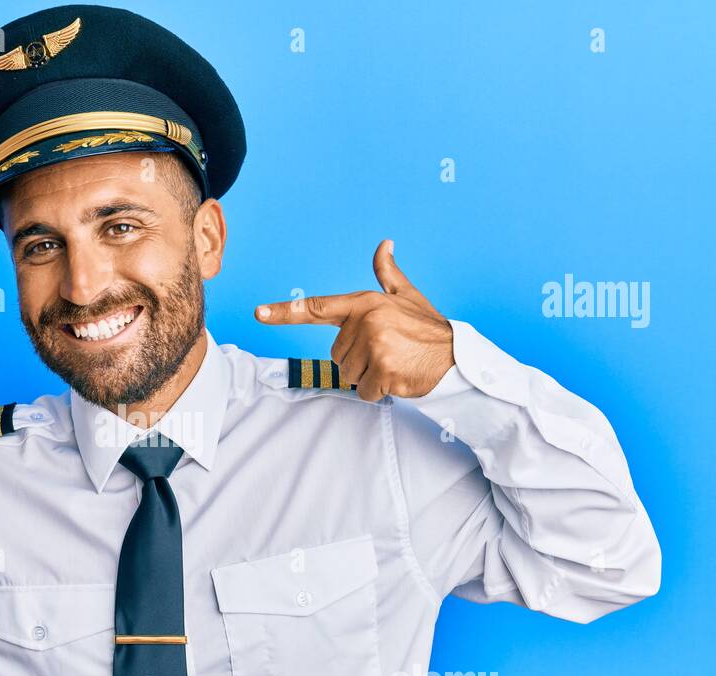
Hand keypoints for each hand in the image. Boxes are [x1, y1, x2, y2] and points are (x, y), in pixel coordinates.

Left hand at [254, 239, 454, 400]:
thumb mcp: (406, 297)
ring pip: (347, 374)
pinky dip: (378, 391)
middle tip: (387, 352)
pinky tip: (397, 378)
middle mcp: (366, 321)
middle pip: (336, 354)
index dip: (285, 312)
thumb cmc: (427, 329)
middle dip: (359, 359)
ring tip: (394, 363)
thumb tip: (384, 244)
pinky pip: (363, 391)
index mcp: (365, 303)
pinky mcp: (382, 369)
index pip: (317, 307)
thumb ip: (387, 274)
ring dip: (368, 376)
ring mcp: (374, 345)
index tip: (258, 313)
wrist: (457, 358)